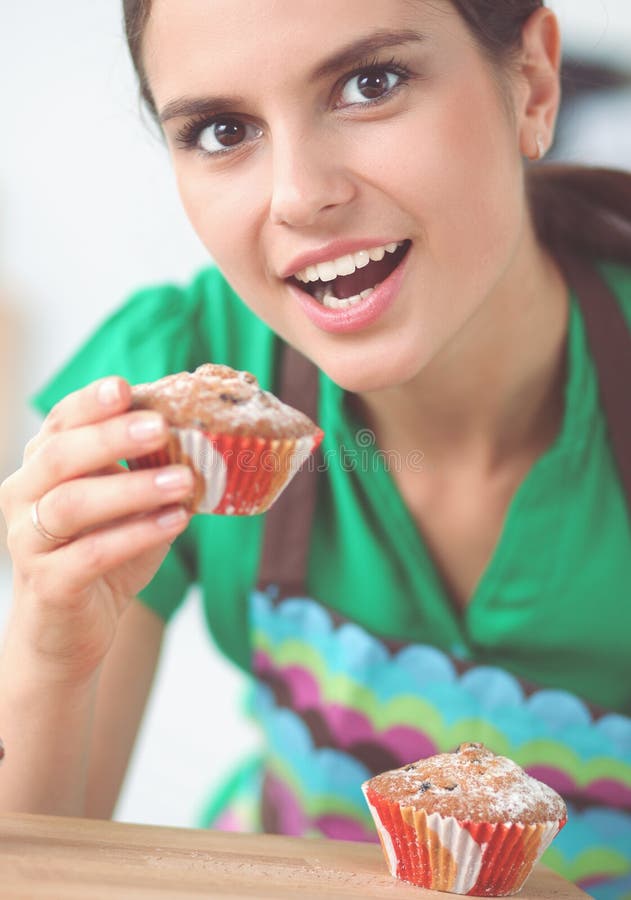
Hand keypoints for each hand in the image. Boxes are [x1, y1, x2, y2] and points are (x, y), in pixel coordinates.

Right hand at [0, 377, 192, 683]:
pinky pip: (89, 555)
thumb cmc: (103, 551)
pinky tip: (175, 522)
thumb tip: (206, 432)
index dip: (90, 403)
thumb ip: (151, 468)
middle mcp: (25, 496)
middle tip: (160, 427)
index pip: (61, 422)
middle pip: (59, 455)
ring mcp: (30, 541)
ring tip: (183, 481)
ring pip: (71, 503)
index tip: (125, 388)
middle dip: (111, 437)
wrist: (70, 628)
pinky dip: (136, 535)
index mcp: (43, 466)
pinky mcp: (49, 583)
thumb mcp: (128, 503)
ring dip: (131, 488)